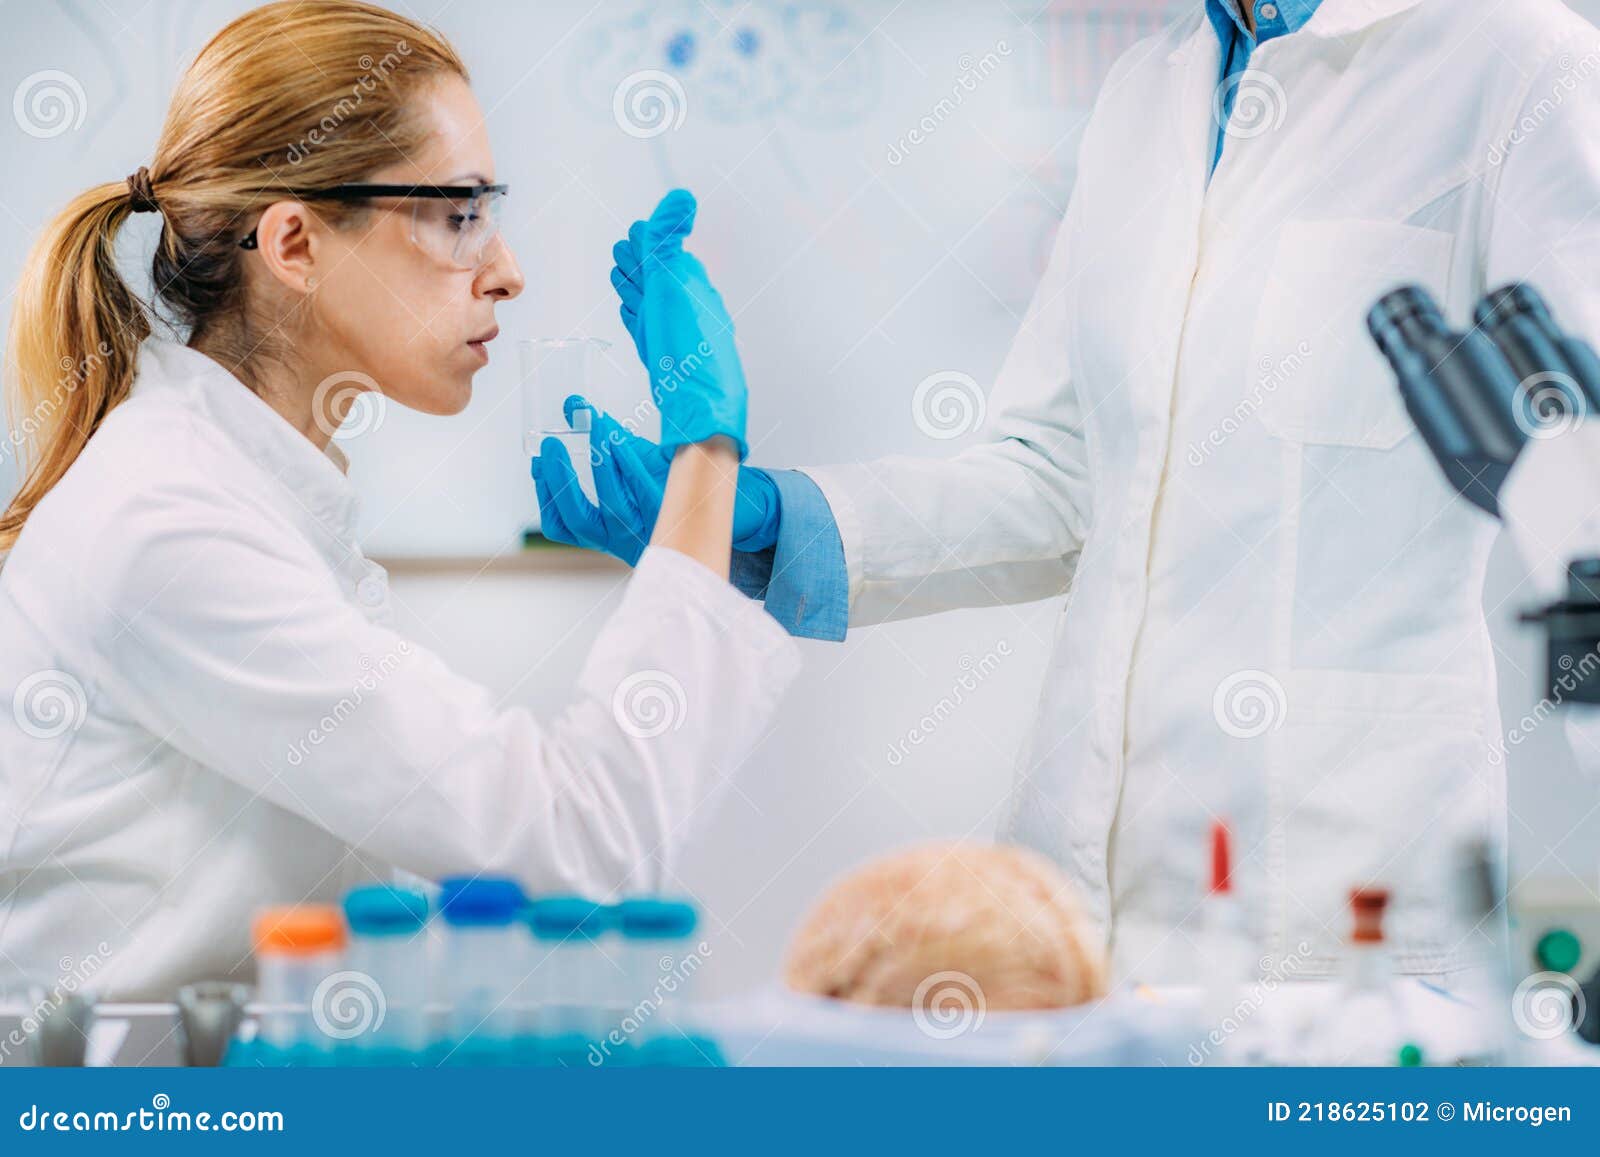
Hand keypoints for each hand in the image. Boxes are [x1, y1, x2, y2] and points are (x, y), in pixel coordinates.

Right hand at [532, 395, 781, 564]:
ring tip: (591, 428)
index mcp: (605, 533)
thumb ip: (602, 441)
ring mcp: (646, 528)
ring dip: (598, 463)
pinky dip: (627, 462)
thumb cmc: (668, 491)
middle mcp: (621, 537)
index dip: (545, 497)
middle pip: (579, 517)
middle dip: (560, 481)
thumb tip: (574, 404)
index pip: (562, 525)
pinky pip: (643, 489)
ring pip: (612, 502)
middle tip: (550, 446)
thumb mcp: (630, 468)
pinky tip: (618, 438)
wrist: (719, 511)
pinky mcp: (671, 514)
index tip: (536, 464)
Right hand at [610, 189, 748, 457]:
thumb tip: (682, 197)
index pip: (665, 253)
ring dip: (635, 287)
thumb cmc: (690, 348)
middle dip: (637, 262)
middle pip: (655, 276)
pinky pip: (647, 330)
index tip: (635, 234)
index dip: (647, 242)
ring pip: (649, 302)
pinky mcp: (663, 358)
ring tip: (621, 274)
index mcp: (691, 284)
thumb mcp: (673, 283)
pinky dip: (637, 316)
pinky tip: (632, 313)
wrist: (698, 407)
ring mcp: (674, 333)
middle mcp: (686, 307)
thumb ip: (667, 241)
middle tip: (622, 251)